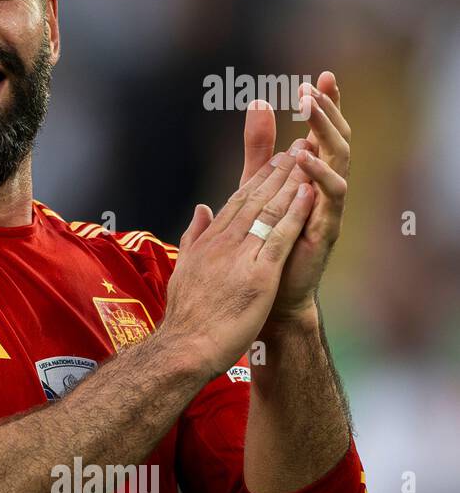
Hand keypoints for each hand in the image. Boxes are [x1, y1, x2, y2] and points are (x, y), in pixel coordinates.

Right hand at [161, 152, 315, 375]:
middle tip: (297, 146)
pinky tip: (309, 192)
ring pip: (269, 209)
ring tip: (307, 157)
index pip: (236, 202)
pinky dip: (296, 211)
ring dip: (290, 181)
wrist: (184, 346)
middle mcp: (224, 242)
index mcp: (209, 242)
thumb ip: (194, 237)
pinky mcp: (259, 273)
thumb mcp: (185, 269)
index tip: (274, 160)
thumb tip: (200, 210)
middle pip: (254, 197)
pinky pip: (280, 235)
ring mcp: (241, 255)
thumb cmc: (186, 317)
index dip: (257, 179)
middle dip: (278, 170)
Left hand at [238, 71, 349, 322]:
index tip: (322, 75)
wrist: (267, 296)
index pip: (322, 132)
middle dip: (327, 111)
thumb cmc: (265, 242)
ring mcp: (328, 206)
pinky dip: (319, 173)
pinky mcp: (325, 227)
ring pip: (339, 161)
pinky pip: (331, 195)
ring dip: (325, 133)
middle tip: (315, 86)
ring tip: (309, 110)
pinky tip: (304, 156)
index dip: (326, 105)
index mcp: (311, 176)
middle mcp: (325, 187)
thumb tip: (258, 105)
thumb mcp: (256, 187)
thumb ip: (258, 150)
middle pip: (336, 140)